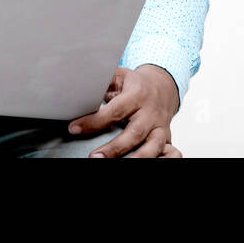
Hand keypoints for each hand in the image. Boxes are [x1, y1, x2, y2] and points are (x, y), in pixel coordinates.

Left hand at [67, 64, 181, 157]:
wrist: (162, 87)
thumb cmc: (136, 85)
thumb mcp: (119, 76)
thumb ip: (102, 81)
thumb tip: (81, 85)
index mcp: (137, 95)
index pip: (115, 110)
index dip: (94, 121)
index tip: (74, 129)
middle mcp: (150, 113)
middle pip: (135, 132)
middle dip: (115, 148)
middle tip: (95, 157)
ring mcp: (160, 127)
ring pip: (153, 146)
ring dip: (137, 158)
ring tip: (119, 166)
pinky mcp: (167, 138)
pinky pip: (169, 153)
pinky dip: (162, 160)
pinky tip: (149, 164)